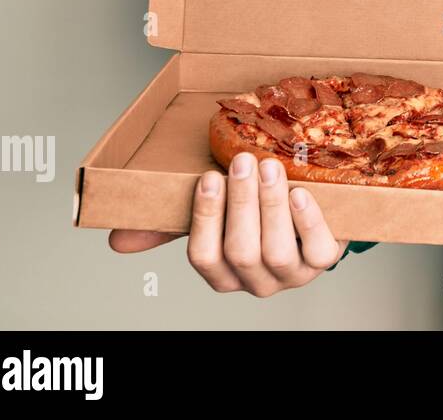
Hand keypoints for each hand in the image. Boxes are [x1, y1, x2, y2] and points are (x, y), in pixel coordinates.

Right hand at [108, 153, 348, 296]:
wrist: (314, 208)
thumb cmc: (255, 211)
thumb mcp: (215, 212)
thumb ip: (171, 224)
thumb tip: (117, 240)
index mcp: (223, 273)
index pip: (203, 256)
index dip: (205, 217)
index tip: (209, 177)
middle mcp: (256, 281)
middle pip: (241, 251)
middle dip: (240, 204)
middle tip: (243, 161)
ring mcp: (293, 275)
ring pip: (277, 251)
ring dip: (271, 206)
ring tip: (270, 167)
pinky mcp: (325, 261)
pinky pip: (320, 251)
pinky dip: (308, 222)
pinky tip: (301, 193)